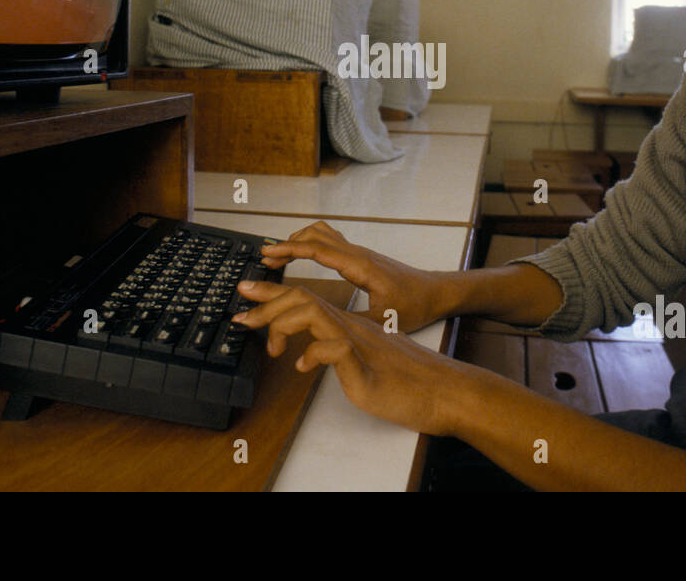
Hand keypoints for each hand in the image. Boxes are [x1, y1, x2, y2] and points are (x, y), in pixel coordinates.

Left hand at [232, 281, 467, 435]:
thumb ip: (340, 352)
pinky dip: (312, 354)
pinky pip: (334, 348)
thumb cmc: (409, 381)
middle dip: (266, 302)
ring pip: (313, 312)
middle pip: (302, 298)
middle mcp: (351, 327)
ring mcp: (358, 342)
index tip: (248, 293)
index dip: (273, 294)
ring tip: (270, 345)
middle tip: (241, 314)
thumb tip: (317, 351)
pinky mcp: (365, 365)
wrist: (444, 391)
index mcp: (349, 326)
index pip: (306, 299)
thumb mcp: (364, 363)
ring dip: (282, 323)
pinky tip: (301, 368)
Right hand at [257, 221, 448, 332]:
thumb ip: (352, 321)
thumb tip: (322, 327)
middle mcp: (358, 254)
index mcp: (360, 266)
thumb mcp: (383, 319)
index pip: (318, 250)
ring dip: (299, 239)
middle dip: (287, 244)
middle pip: (316, 236)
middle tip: (265, 256)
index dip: (290, 250)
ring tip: (278, 254)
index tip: (269, 254)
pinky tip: (303, 256)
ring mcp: (360, 253)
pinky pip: (331, 242)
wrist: (436, 293)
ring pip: (324, 234)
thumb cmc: (416, 305)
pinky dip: (312, 243)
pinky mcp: (362, 258)